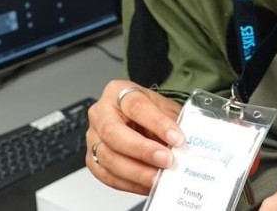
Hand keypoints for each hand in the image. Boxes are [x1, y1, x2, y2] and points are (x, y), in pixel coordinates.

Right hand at [85, 80, 183, 194]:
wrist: (141, 120)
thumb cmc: (150, 112)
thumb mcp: (164, 108)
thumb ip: (172, 123)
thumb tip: (183, 145)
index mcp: (118, 92)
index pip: (136, 106)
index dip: (157, 123)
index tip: (177, 138)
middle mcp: (101, 113)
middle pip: (113, 133)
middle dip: (142, 150)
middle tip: (166, 160)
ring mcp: (94, 138)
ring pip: (109, 158)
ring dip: (137, 172)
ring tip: (160, 177)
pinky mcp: (93, 160)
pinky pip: (108, 176)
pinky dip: (130, 184)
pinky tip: (148, 184)